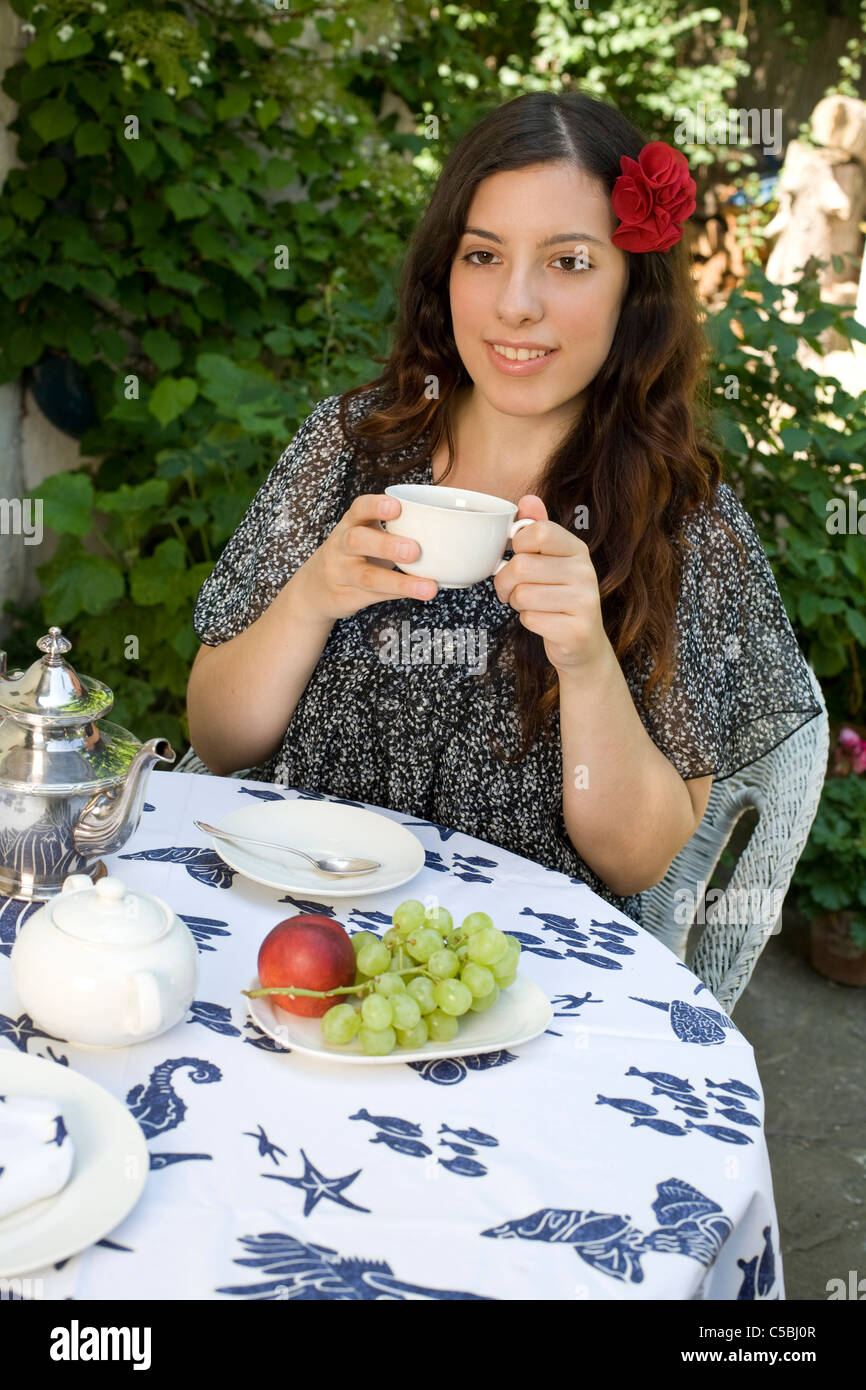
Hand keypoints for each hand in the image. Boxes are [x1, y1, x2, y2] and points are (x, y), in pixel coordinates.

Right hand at [292, 494, 438, 623]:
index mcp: (350, 524)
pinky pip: (374, 596)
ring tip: (428, 587)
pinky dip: (398, 594)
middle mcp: (341, 546)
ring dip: (400, 581)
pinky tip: (419, 593)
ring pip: (367, 577)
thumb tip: (447, 525)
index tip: (397, 506)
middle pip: (357, 541)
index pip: (358, 509)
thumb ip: (394, 528)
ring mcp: (341, 573)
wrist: (315, 588)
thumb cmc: (354, 554)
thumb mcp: (364, 533)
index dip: (375, 506)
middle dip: (385, 544)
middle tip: (414, 549)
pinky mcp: (346, 597)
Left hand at [493, 495, 610, 673]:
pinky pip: (530, 618)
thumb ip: (538, 529)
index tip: (518, 557)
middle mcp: (585, 572)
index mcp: (577, 549)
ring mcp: (584, 601)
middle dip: (506, 581)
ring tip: (531, 605)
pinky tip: (543, 622)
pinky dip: (527, 622)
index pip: (537, 531)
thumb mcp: (551, 561)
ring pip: (522, 594)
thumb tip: (528, 499)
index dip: (517, 546)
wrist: (583, 645)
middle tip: (512, 590)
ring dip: (516, 603)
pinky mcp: (576, 629)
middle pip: (521, 566)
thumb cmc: (559, 598)